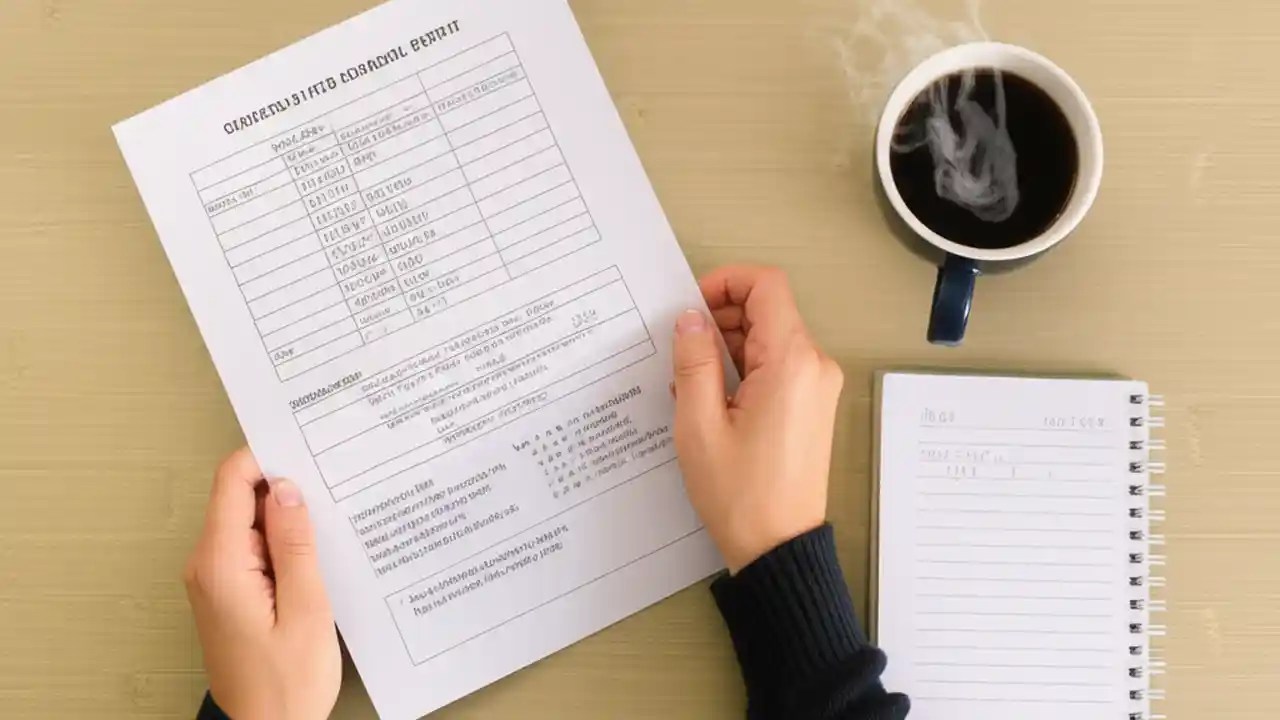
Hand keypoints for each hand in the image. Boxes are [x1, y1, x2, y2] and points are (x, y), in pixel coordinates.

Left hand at [184, 448, 340, 719]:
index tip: (307, 454)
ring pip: (249, 521)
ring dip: (287, 517)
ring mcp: (215, 579)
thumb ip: (295, 544)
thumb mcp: (306, 610)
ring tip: (329, 530)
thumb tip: (287, 489)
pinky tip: (314, 557)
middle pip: (240, 496)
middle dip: (285, 487)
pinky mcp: (228, 591)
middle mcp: (207, 566)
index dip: (269, 458)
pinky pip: (253, 547)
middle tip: (332, 491)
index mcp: (221, 564)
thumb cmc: (286, 685)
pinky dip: (283, 543)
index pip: (232, 480)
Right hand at [672, 266, 843, 573]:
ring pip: (769, 339)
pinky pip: (776, 366)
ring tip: (691, 387)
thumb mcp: (698, 424)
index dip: (725, 283)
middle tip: (680, 353)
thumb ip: (693, 360)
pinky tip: (711, 403)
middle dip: (720, 319)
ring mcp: (817, 386)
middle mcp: (814, 366)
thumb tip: (688, 318)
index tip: (691, 307)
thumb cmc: (740, 493)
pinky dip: (743, 370)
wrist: (778, 548)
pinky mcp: (811, 405)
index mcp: (792, 363)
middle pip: (768, 310)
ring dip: (728, 348)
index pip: (766, 286)